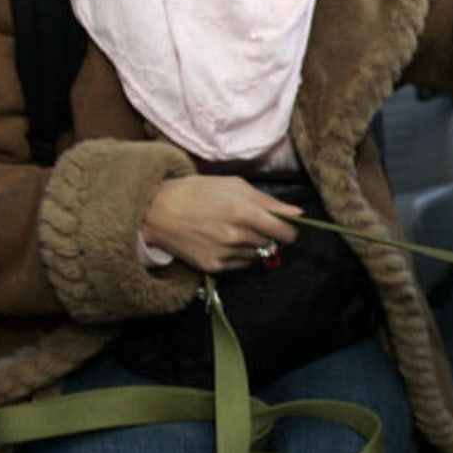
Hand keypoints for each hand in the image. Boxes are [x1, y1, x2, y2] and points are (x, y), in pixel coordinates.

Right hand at [140, 175, 303, 273]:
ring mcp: (224, 254)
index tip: (284, 226)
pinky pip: (240, 265)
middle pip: (271, 243)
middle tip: (247, 221)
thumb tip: (295, 213)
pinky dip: (237, 254)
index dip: (289, 230)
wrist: (156, 212)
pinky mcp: (213, 267)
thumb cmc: (195, 192)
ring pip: (256, 254)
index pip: (285, 232)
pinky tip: (221, 240)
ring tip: (230, 229)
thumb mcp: (232, 185)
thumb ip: (267, 201)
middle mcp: (236, 236)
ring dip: (251, 244)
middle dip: (265, 233)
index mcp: (242, 212)